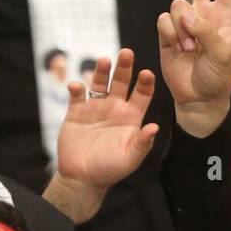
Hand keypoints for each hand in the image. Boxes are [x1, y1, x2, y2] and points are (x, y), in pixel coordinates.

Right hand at [49, 49, 159, 214]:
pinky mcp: (76, 111)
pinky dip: (76, 88)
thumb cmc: (109, 169)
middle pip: (121, 82)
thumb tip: (155, 127)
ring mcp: (95, 108)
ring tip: (104, 60)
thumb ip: (142, 143)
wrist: (82, 177)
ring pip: (99, 83)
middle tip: (127, 53)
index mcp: (131, 117)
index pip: (142, 94)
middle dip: (124, 67)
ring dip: (101, 71)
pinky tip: (76, 86)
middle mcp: (115, 108)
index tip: (147, 73)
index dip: (145, 83)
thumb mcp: (130, 158)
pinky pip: (77, 95)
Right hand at [157, 0, 230, 137]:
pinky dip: (171, 33)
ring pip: (176, 5)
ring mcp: (183, 24)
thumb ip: (206, 30)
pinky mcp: (167, 34)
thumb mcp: (223, 53)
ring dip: (182, 28)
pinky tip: (179, 49)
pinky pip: (163, 20)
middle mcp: (203, 14)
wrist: (198, 98)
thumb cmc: (218, 77)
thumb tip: (185, 13)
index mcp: (223, 15)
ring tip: (191, 48)